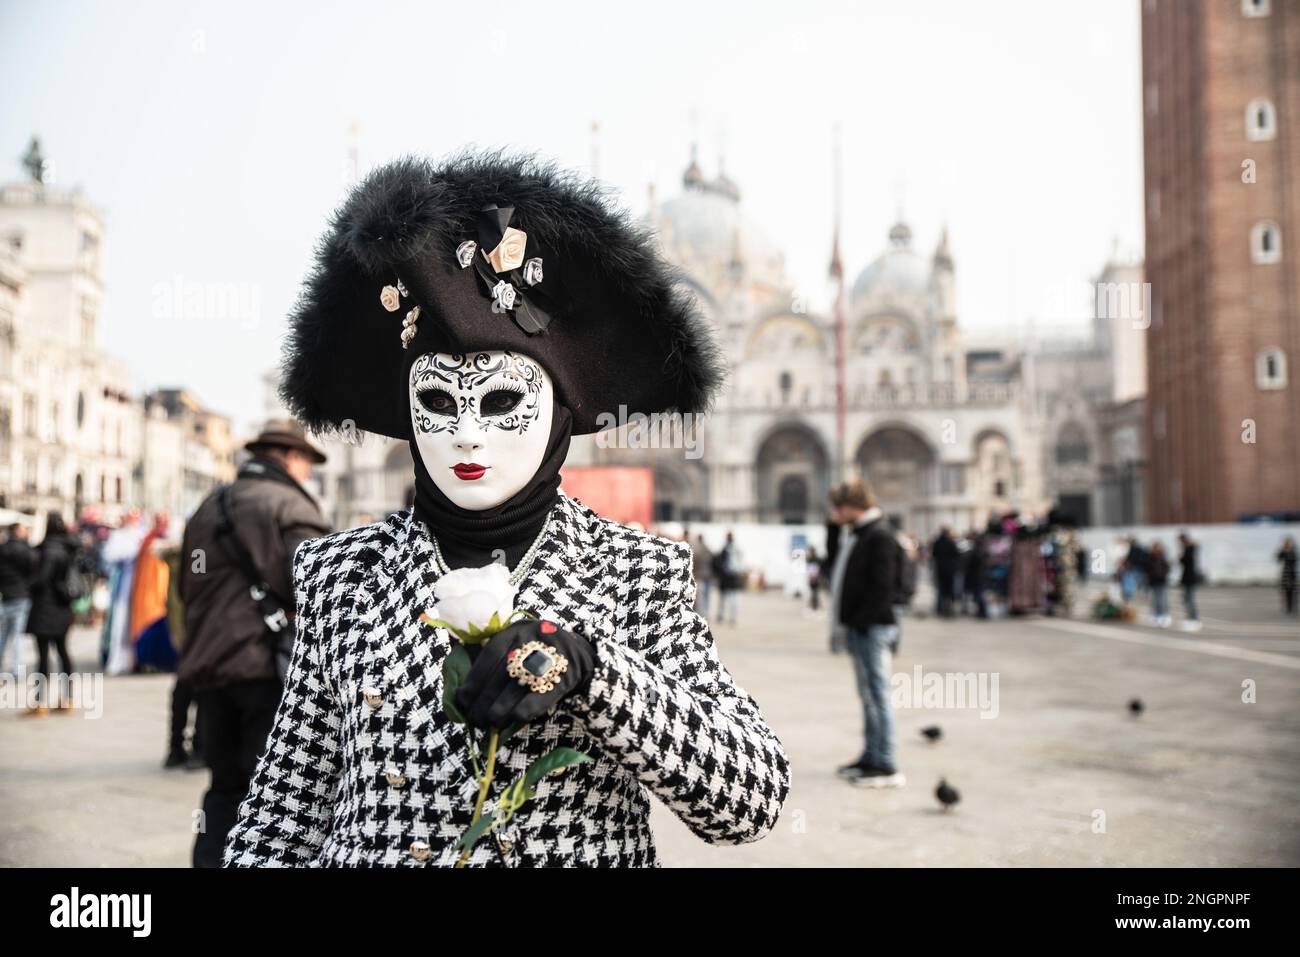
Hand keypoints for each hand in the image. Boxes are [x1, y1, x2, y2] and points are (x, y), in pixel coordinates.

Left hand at [454, 618, 595, 728]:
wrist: (578, 651)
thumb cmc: (534, 649)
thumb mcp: (514, 641)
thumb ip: (491, 657)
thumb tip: (461, 684)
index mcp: (513, 632)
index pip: (488, 658)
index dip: (473, 682)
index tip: (462, 700)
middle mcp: (527, 643)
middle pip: (499, 678)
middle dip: (482, 703)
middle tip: (475, 719)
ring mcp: (546, 661)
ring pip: (514, 691)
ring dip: (498, 711)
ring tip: (490, 722)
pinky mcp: (560, 679)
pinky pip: (536, 700)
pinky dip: (521, 712)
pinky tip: (512, 719)